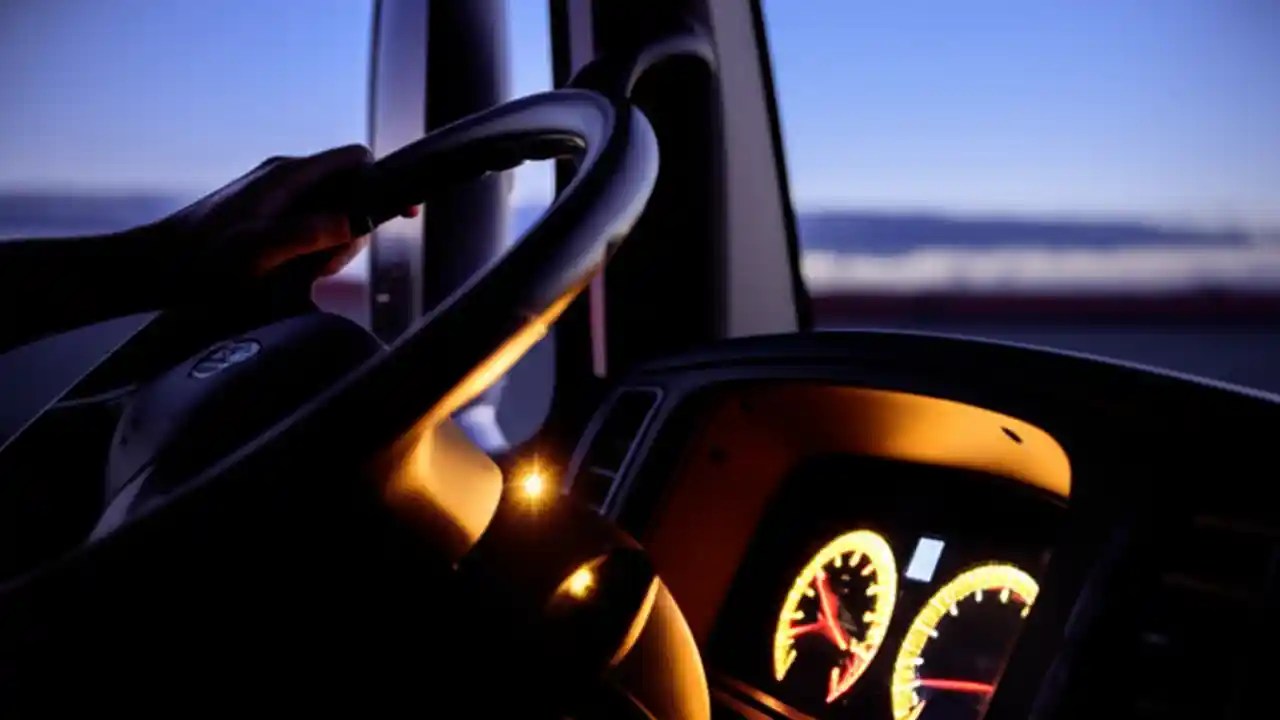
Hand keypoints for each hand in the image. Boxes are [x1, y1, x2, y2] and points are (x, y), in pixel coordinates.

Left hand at [158, 144, 417, 296]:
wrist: (156, 266)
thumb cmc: (204, 262)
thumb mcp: (261, 252)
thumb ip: (309, 233)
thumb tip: (355, 221)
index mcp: (288, 175)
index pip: (356, 159)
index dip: (385, 182)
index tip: (401, 214)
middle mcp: (284, 176)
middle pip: (349, 188)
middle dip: (355, 226)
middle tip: (329, 263)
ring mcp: (274, 193)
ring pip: (331, 209)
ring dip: (333, 241)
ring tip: (308, 271)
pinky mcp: (265, 211)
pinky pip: (310, 221)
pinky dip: (315, 246)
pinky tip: (295, 271)